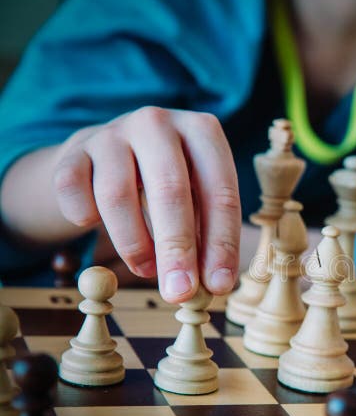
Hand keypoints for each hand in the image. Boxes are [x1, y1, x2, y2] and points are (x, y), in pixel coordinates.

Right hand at [53, 106, 240, 302]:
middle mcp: (158, 123)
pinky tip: (94, 227)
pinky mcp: (74, 149)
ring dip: (133, 243)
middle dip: (177, 249)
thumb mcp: (198, 198)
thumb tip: (213, 286)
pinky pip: (73, 190)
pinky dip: (84, 216)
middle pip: (171, 191)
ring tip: (145, 270)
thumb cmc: (169, 182)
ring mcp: (113, 133)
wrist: (109, 153)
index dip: (222, 243)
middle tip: (180, 292)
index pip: (220, 191)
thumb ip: (208, 237)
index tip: (219, 285)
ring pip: (117, 195)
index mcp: (203, 131)